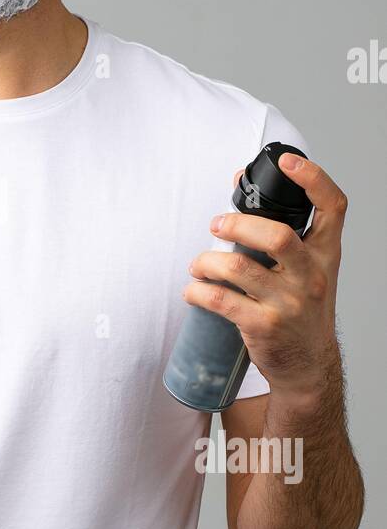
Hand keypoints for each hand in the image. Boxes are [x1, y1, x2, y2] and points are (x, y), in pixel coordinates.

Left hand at [183, 153, 346, 404]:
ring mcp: (289, 304)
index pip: (333, 207)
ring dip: (207, 262)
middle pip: (278, 236)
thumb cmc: (302, 309)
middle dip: (238, 225)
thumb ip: (281, 232)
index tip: (287, 162)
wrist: (308, 366)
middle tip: (216, 226)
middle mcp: (312, 277)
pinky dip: (198, 291)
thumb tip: (238, 183)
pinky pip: (220, 301)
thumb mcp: (307, 269)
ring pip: (239, 269)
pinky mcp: (263, 327)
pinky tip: (193, 290)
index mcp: (326, 254)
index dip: (313, 178)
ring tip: (198, 265)